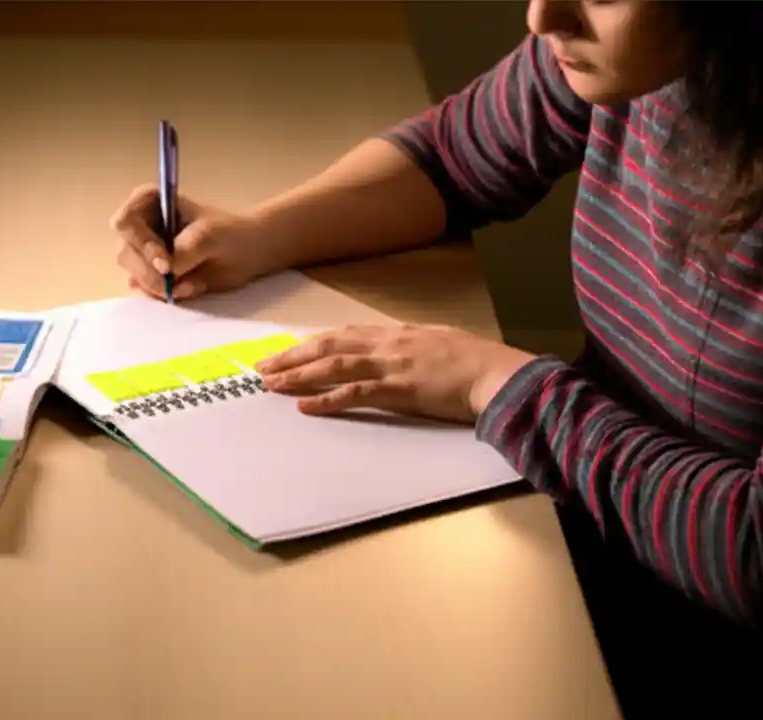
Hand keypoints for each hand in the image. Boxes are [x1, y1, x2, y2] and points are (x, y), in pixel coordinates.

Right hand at [110, 184, 276, 300]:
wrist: (248, 252)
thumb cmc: (228, 232)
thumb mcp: (209, 236)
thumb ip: (185, 251)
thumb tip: (168, 275)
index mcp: (149, 202)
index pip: (125, 222)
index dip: (140, 244)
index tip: (165, 264)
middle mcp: (141, 226)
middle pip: (124, 251)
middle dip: (146, 271)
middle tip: (171, 284)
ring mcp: (143, 252)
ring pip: (131, 272)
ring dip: (152, 284)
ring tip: (180, 287)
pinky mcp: (151, 275)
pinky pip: (142, 288)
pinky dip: (156, 294)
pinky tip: (175, 293)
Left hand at [256, 323, 535, 422]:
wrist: (498, 374)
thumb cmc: (477, 363)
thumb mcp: (440, 344)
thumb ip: (414, 347)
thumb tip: (399, 354)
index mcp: (397, 334)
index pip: (344, 334)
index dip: (313, 343)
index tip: (289, 351)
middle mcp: (388, 344)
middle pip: (329, 345)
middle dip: (293, 355)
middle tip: (264, 366)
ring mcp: (392, 365)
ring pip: (334, 365)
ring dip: (299, 374)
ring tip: (271, 384)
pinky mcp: (399, 389)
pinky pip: (355, 393)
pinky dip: (327, 399)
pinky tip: (305, 406)